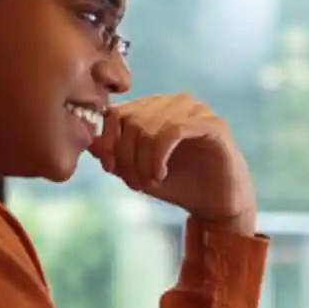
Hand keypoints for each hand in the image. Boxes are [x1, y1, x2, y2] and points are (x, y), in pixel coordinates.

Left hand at [89, 93, 256, 234]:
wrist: (218, 204)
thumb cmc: (179, 185)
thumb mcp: (138, 173)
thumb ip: (115, 156)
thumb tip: (91, 143)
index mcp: (154, 109)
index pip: (116, 113)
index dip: (108, 142)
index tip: (111, 170)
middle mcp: (174, 103)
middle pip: (131, 120)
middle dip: (126, 157)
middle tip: (134, 183)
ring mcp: (195, 110)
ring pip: (150, 125)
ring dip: (143, 160)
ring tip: (150, 182)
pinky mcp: (213, 124)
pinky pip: (174, 130)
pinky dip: (159, 155)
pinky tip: (160, 174)